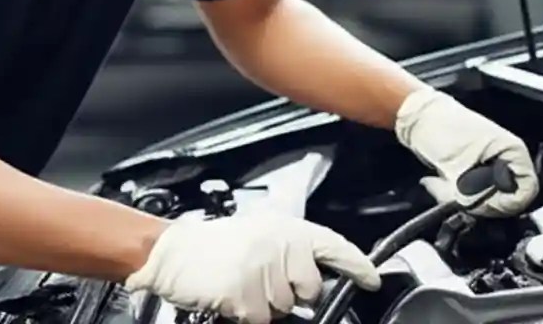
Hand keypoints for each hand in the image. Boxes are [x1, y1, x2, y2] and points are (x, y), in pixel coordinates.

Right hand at [123, 211, 379, 323]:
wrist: (170, 253)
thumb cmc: (212, 247)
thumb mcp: (257, 235)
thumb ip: (289, 251)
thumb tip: (315, 277)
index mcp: (284, 228)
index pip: (332, 246)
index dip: (357, 266)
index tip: (372, 280)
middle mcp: (279, 244)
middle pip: (310, 291)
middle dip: (291, 295)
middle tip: (261, 280)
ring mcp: (262, 269)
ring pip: (284, 309)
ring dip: (264, 306)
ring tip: (240, 283)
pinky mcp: (245, 293)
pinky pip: (260, 319)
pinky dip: (245, 314)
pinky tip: (229, 296)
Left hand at [394, 87, 537, 215]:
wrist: (416, 117)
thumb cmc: (439, 127)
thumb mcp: (457, 167)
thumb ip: (472, 195)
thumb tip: (478, 211)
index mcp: (512, 151)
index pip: (526, 192)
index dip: (505, 204)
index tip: (482, 205)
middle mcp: (506, 158)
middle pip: (505, 198)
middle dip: (478, 202)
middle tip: (456, 196)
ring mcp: (490, 163)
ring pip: (486, 197)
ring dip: (463, 198)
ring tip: (444, 186)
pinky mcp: (474, 169)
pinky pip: (472, 192)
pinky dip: (456, 193)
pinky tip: (441, 183)